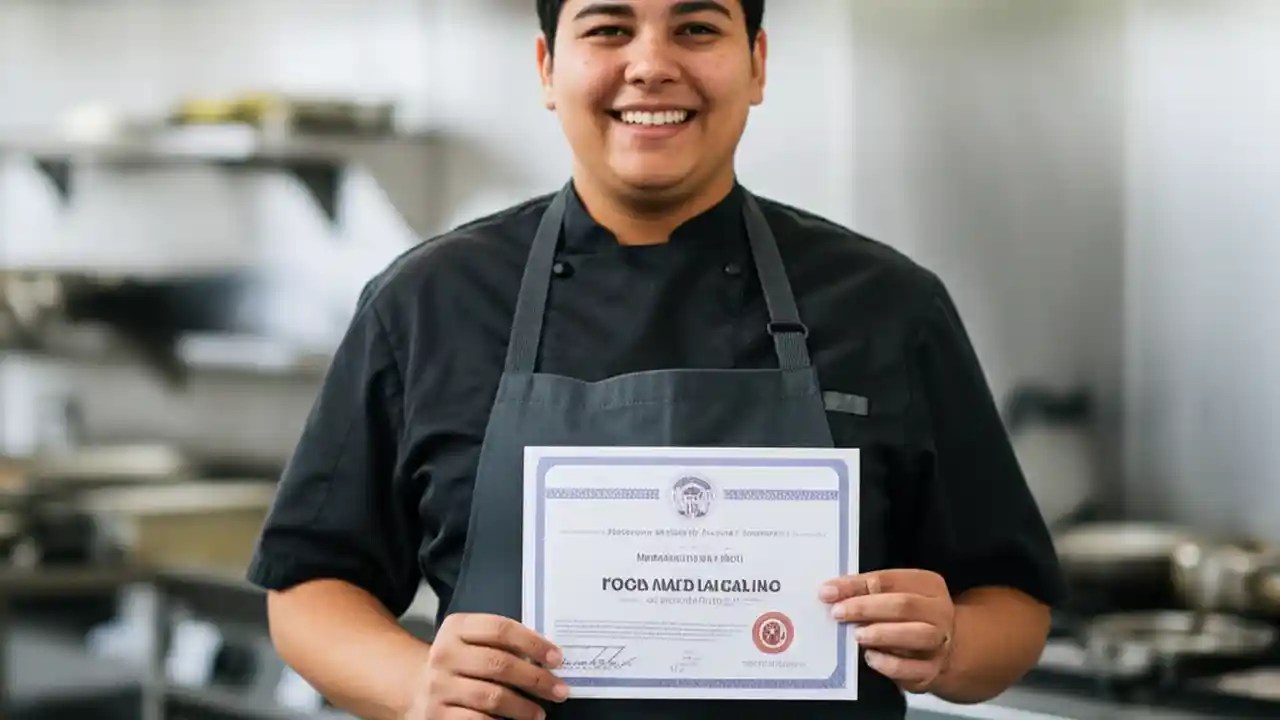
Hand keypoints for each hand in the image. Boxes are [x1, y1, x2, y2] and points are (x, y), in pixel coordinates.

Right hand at [405, 613, 568, 719]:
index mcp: (456, 628)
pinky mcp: (437, 714)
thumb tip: (546, 660)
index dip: (533, 643)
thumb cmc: (458, 661)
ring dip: (523, 707)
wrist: (414, 686)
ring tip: (540, 713)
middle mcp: (445, 654)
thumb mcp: (470, 640)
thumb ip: (502, 643)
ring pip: (491, 696)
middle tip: (559, 690)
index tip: (557, 658)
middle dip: (536, 679)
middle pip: (500, 664)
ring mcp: (439, 686)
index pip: (501, 629)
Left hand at [820, 569, 954, 693]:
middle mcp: (938, 612)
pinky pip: (911, 668)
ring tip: (857, 635)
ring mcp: (939, 643)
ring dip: (882, 633)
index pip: (889, 580)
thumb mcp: (894, 596)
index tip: (828, 591)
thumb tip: (830, 592)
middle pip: (904, 605)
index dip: (856, 585)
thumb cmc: (910, 618)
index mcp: (928, 585)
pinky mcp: (931, 670)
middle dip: (866, 608)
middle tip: (838, 613)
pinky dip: (888, 663)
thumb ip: (866, 591)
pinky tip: (870, 657)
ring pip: (916, 635)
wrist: (945, 653)